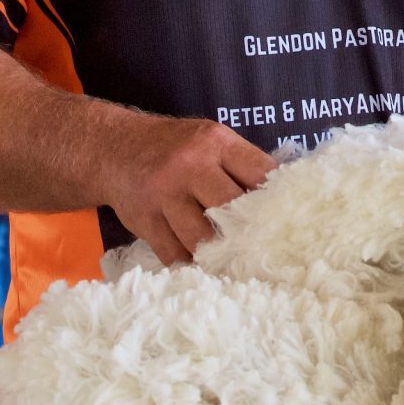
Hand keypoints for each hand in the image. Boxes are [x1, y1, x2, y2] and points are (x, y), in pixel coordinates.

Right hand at [103, 113, 276, 263]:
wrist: (116, 149)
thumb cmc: (176, 148)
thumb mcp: (210, 141)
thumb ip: (242, 166)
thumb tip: (284, 202)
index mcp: (215, 143)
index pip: (259, 173)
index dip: (276, 200)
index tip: (287, 220)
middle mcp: (189, 165)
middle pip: (232, 210)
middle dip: (248, 232)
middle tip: (262, 249)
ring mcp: (164, 194)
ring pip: (202, 239)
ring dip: (218, 254)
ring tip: (232, 262)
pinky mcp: (144, 220)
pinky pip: (174, 254)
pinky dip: (190, 263)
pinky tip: (200, 263)